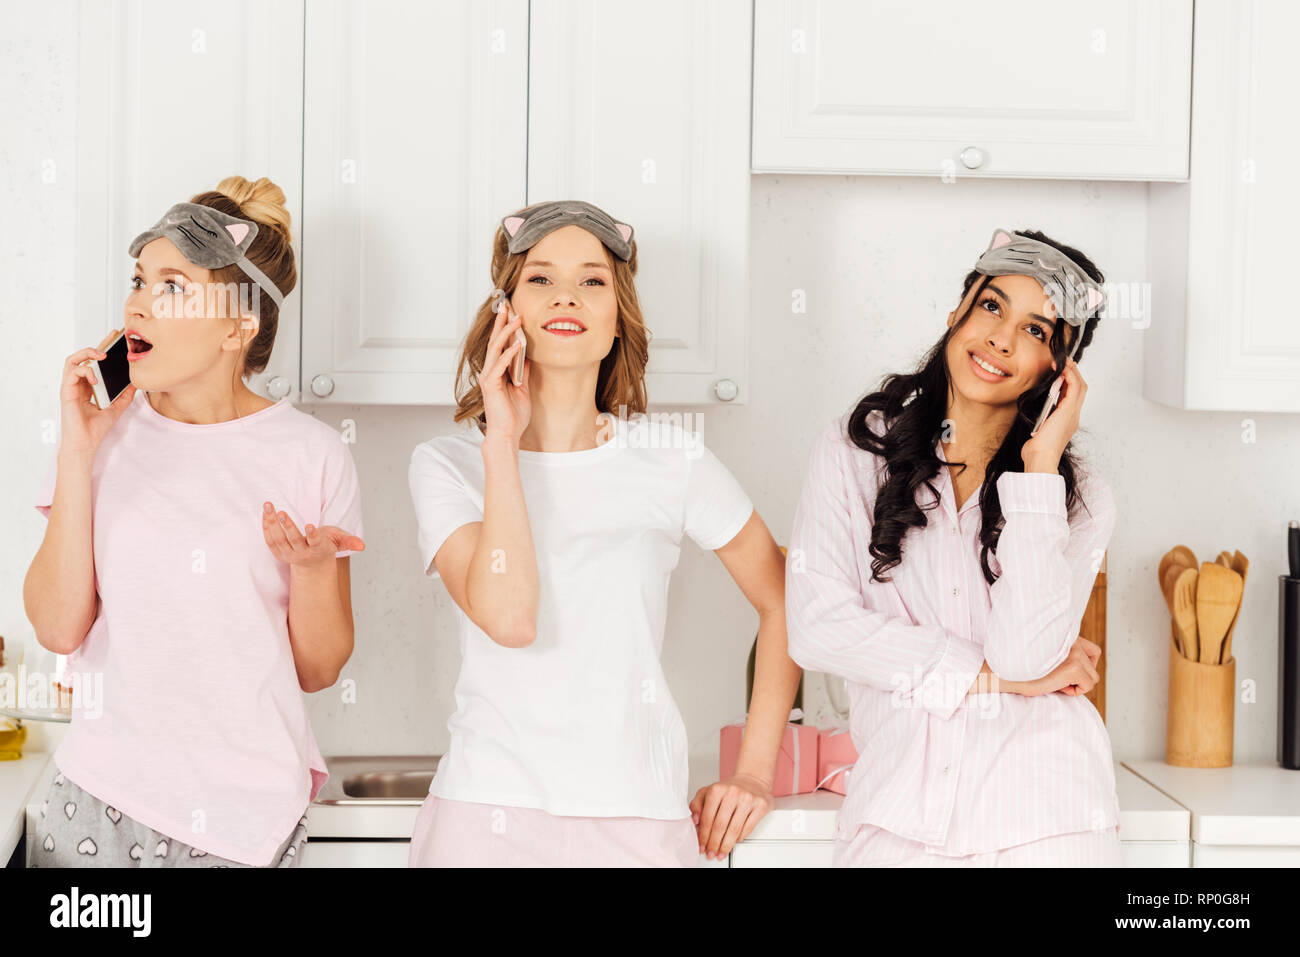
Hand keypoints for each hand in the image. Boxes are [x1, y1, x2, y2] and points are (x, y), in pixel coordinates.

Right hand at [59, 331, 137, 455]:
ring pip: (72, 360)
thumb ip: (125, 395)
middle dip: (96, 345)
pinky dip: (85, 372)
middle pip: (82, 357)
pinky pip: (72, 373)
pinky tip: (96, 379)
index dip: (102, 349)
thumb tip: (136, 382)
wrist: (86, 443)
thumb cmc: (96, 428)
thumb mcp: (117, 408)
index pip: (93, 362)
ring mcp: (70, 387)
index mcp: (87, 386)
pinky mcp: (66, 392)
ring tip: (102, 355)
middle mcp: (77, 384)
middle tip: (110, 339)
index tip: (115, 340)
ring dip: (87, 354)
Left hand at [262, 501, 364, 567]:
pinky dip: (267, 527)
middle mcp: (303, 554)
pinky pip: (270, 541)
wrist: (313, 563)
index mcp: (318, 549)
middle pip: (293, 540)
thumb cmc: (327, 545)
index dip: (312, 535)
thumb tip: (363, 546)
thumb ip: (350, 541)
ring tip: (268, 505)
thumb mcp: (340, 541)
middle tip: (280, 511)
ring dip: (272, 523)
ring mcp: (289, 555)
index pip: (315, 542)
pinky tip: (265, 513)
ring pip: (278, 539)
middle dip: (287, 526)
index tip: (308, 525)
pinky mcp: (279, 554)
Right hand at [480, 295, 530, 445]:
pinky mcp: (491, 385)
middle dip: (501, 322)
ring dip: (506, 333)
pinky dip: (509, 354)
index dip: (504, 327)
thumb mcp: (523, 388)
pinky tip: (518, 344)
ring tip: (516, 319)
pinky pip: (500, 365)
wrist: (507, 434)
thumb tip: (526, 355)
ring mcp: (488, 377)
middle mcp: (490, 371)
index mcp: (496, 371)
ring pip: (496, 349)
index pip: (499, 344)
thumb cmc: (514, 415)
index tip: (511, 311)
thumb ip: (522, 371)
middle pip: (495, 341)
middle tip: (507, 305)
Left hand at [688, 773, 773, 860]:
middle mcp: (733, 793)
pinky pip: (748, 828)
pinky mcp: (761, 805)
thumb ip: (697, 804)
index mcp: (717, 789)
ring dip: (726, 845)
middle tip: (711, 852)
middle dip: (714, 843)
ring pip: (734, 829)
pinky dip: (739, 838)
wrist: (752, 780)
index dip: (703, 835)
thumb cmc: (729, 789)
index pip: (707, 818)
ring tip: (721, 852)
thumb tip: (695, 820)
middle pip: (720, 825)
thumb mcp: (708, 791)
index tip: (701, 845)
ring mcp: (748, 799)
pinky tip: (734, 842)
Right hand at [1018, 636, 1101, 696]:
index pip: (1092, 649)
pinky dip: (1073, 691)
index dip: (1083, 664)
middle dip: (1079, 675)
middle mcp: (1071, 640)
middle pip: (1094, 662)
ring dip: (1076, 683)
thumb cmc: (1018, 667)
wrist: (1005, 672)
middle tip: (1058, 677)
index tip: (1065, 671)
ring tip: (1055, 680)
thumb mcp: (1043, 654)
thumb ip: (1061, 654)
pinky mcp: (1073, 668)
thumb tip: (1078, 670)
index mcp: (1063, 634)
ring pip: (1092, 676)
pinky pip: (1087, 686)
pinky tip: (1056, 685)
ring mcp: (1074, 653)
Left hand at [1021, 356, 1086, 470]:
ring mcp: (1073, 414)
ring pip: (1080, 386)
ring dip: (1072, 372)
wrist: (1040, 458)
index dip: (1069, 383)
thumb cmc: (1036, 450)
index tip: (1060, 373)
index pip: (1072, 397)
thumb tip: (1035, 421)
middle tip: (1065, 363)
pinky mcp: (1068, 411)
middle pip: (1080, 389)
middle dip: (1074, 374)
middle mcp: (1073, 417)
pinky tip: (1062, 370)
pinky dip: (1069, 376)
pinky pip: (1074, 388)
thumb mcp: (1037, 432)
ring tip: (1064, 362)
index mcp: (1066, 421)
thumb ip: (1039, 424)